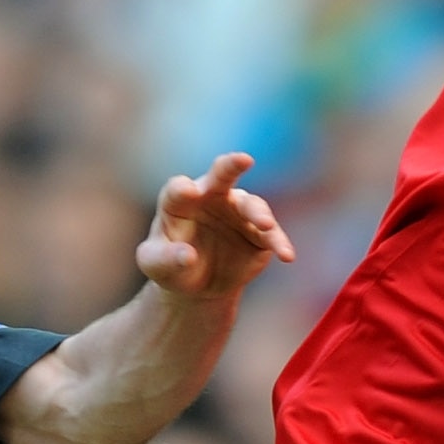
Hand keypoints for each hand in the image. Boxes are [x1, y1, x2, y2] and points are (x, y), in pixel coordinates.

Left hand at [134, 151, 294, 302]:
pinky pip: (271, 235)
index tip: (186, 191)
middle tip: (244, 160)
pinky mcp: (259, 235)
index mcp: (181, 200)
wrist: (198, 284)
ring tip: (264, 224)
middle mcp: (212, 197)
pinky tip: (286, 254)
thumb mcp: (156, 266)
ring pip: (251, 205)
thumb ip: (165, 259)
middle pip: (221, 176)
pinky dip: (279, 242)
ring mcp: (238, 213)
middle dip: (232, 165)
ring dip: (258, 213)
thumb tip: (187, 256)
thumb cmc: (170, 265)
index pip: (178, 189)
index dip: (181, 189)